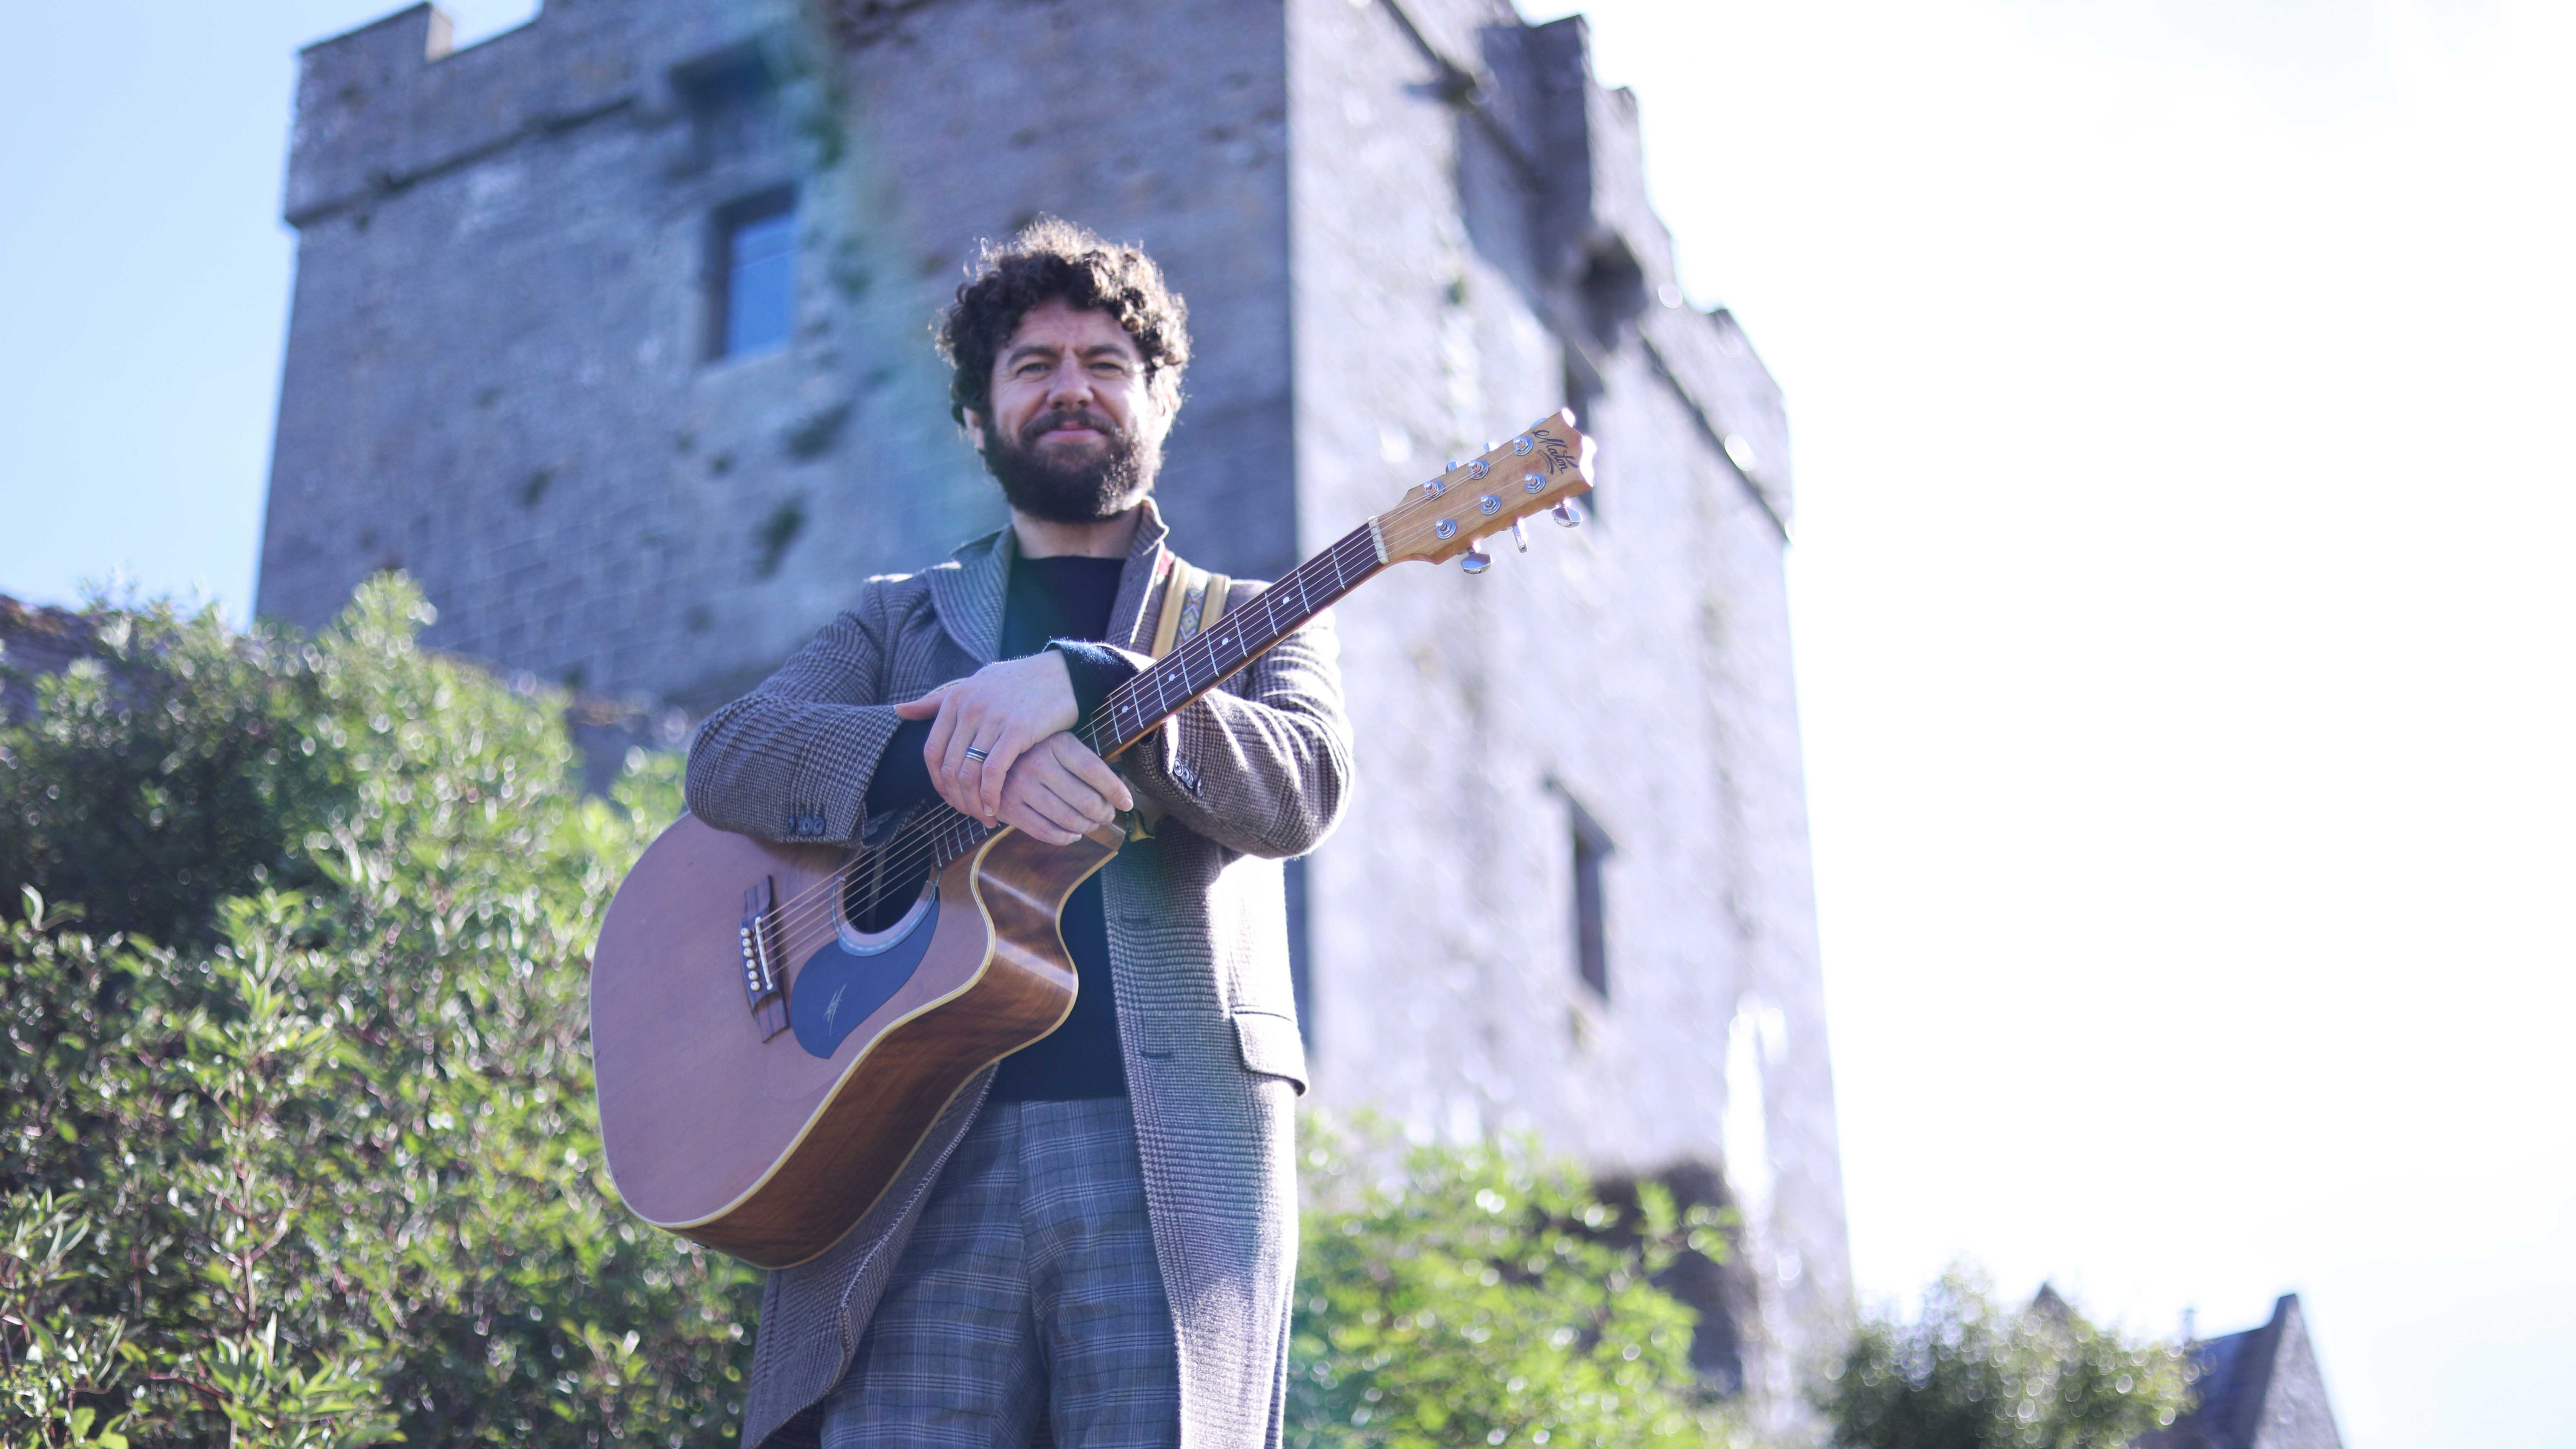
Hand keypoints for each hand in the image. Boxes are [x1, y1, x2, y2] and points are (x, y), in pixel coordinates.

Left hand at [895, 653, 1080, 822]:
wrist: (1062, 673)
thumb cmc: (1017, 682)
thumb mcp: (973, 684)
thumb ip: (937, 701)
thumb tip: (899, 711)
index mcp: (955, 700)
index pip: (931, 752)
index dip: (937, 783)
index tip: (951, 798)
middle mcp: (969, 708)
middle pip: (948, 768)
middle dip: (956, 799)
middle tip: (969, 814)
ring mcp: (992, 719)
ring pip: (969, 774)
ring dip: (973, 803)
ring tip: (983, 816)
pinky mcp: (1017, 730)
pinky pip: (993, 772)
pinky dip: (990, 796)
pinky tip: (996, 808)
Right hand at [989, 732, 1135, 844]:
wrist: (986, 752)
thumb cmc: (1034, 748)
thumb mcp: (1059, 740)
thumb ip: (1084, 761)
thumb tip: (1121, 791)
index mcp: (1056, 743)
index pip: (1095, 771)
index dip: (1116, 791)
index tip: (1128, 802)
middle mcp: (1038, 764)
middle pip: (1086, 800)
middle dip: (1103, 813)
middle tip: (1107, 815)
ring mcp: (1021, 786)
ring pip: (1068, 819)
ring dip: (1087, 827)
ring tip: (1092, 824)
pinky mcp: (1008, 807)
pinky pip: (1045, 832)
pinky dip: (1065, 838)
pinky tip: (1073, 834)